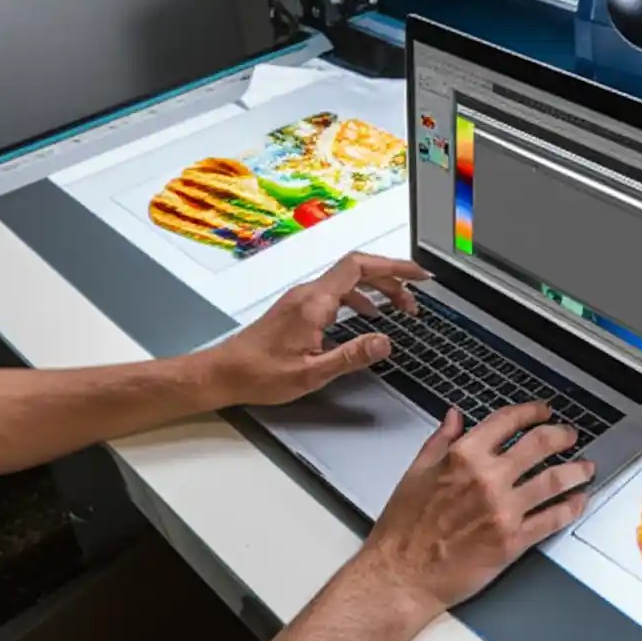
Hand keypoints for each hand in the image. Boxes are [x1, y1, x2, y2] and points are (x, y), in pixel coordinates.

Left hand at [202, 252, 429, 405]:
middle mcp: (308, 294)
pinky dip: (360, 299)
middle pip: (358, 270)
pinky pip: (336, 293)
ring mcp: (302, 299)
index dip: (393, 266)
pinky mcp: (298, 308)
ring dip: (377, 290)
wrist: (224, 373)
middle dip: (392, 279)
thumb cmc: (260, 374)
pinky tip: (367, 316)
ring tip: (399, 308)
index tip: (417, 274)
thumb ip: (351, 356)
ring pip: (348, 282)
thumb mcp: (312, 373)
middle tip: (415, 297)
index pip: (360, 267)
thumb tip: (384, 342)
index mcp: (314, 303)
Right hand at [359, 402, 594, 611]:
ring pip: (555, 480)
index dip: (532, 411)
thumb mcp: (415, 473)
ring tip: (586, 466)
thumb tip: (455, 417)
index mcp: (463, 457)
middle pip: (540, 444)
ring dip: (577, 470)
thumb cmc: (403, 530)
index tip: (543, 411)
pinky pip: (552, 519)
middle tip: (570, 435)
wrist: (401, 575)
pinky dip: (571, 507)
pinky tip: (579, 501)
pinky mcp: (513, 541)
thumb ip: (440, 442)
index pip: (507, 421)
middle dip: (562, 435)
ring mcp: (503, 510)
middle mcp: (488, 478)